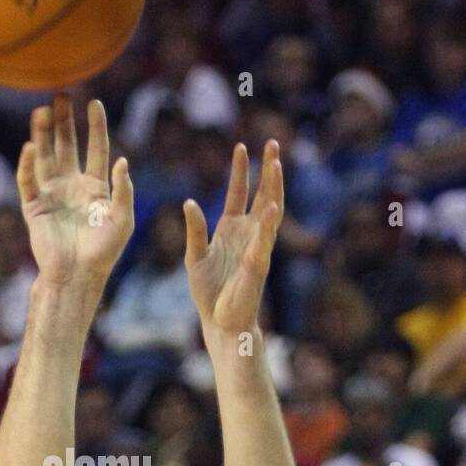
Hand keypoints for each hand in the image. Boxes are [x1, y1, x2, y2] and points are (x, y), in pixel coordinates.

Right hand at [17, 94, 133, 293]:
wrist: (78, 276)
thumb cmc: (103, 252)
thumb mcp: (122, 219)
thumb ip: (123, 190)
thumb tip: (123, 160)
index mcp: (95, 188)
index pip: (96, 149)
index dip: (95, 127)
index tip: (94, 102)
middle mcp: (72, 186)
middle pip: (67, 146)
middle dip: (64, 122)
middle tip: (61, 95)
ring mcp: (52, 195)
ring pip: (46, 157)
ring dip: (43, 134)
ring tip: (41, 110)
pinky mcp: (34, 207)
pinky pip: (28, 181)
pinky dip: (27, 164)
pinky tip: (29, 147)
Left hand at [183, 140, 282, 336]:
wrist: (220, 322)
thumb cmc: (209, 293)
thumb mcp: (195, 256)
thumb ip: (195, 230)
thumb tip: (189, 202)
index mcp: (232, 230)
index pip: (240, 193)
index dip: (241, 170)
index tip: (241, 146)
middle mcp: (249, 234)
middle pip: (262, 194)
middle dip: (268, 169)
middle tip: (273, 142)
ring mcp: (257, 247)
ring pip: (270, 211)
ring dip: (274, 188)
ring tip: (276, 163)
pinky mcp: (258, 264)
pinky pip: (265, 240)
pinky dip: (270, 224)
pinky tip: (274, 206)